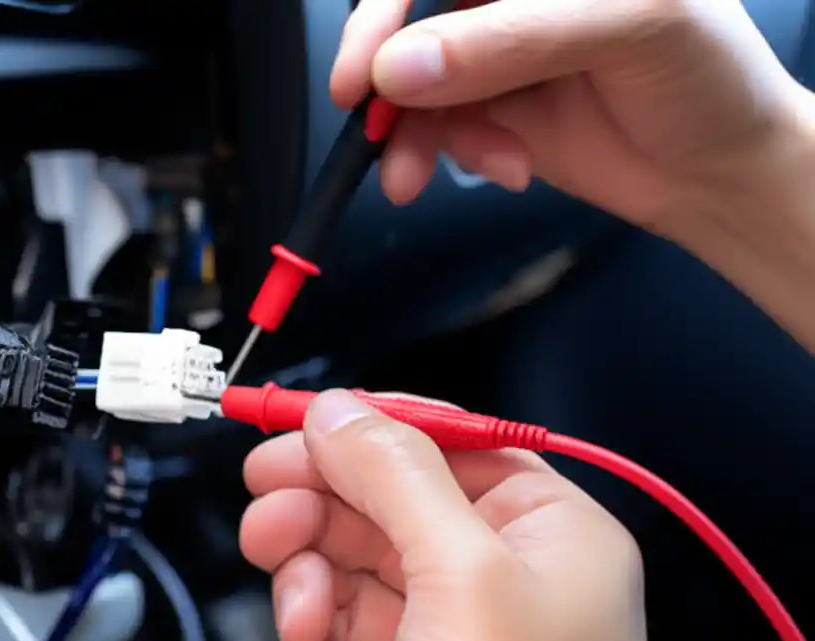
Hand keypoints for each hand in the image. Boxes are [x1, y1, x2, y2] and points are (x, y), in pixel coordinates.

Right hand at [239, 391, 646, 640]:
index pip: (450, 445)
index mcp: (552, 538)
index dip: (368, 433)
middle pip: (384, 507)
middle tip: (267, 515)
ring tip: (302, 620)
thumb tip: (340, 412)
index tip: (295, 427)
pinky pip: (338, 637)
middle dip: (318, 518)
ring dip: (310, 592)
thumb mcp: (460, 576)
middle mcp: (506, 582)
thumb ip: (396, 475)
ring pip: (348, 571)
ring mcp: (453, 639)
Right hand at [337, 0, 814, 346]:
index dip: (387, 12)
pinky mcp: (489, 111)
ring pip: (411, 85)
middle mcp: (508, 0)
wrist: (723, 174)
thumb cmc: (707, 76)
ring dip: (412, 136)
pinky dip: (453, 156)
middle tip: (374, 128)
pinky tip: (506, 165)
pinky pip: (434, 129)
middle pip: (409, 24)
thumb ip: (514, 38)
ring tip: (424, 175)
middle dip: (385, 84)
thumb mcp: (629, 28)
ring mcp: (494, 56)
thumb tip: (404, 67)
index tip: (365, 67)